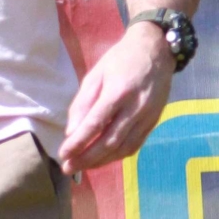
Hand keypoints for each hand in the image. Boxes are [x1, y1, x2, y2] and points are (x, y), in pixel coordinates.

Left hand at [58, 23, 176, 171]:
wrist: (156, 50)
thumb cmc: (120, 60)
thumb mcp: (95, 75)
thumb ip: (82, 103)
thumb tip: (71, 132)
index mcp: (118, 93)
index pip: (95, 125)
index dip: (78, 143)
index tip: (63, 154)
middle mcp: (136, 108)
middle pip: (109, 141)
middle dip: (87, 158)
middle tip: (68, 168)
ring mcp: (148, 117)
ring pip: (123, 148)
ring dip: (101, 161)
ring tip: (81, 167)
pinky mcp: (154, 122)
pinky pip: (135, 145)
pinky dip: (117, 156)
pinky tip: (102, 160)